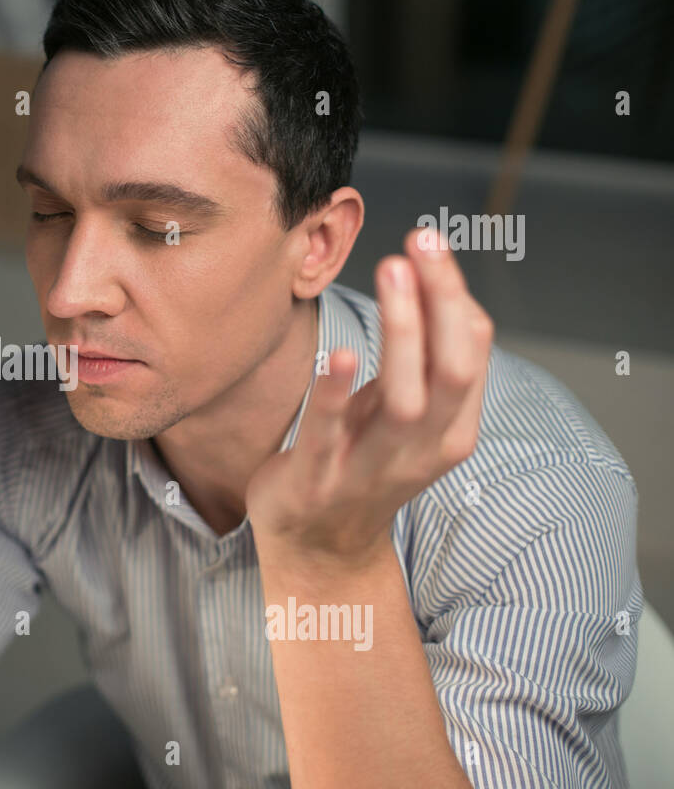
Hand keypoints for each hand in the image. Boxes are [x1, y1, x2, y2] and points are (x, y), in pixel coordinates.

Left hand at [245, 227, 493, 569]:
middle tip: (420, 241)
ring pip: (405, 399)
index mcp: (450, 429)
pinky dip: (336, 392)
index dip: (455, 293)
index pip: (472, 351)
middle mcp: (421, 450)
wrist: (317, 547)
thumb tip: (439, 284)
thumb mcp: (404, 413)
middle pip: (453, 369)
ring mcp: (372, 468)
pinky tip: (339, 350)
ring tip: (392, 273)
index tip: (428, 241)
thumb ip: (426, 363)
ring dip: (403, 332)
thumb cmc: (362, 461)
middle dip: (443, 301)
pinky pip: (330, 433)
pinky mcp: (318, 480)